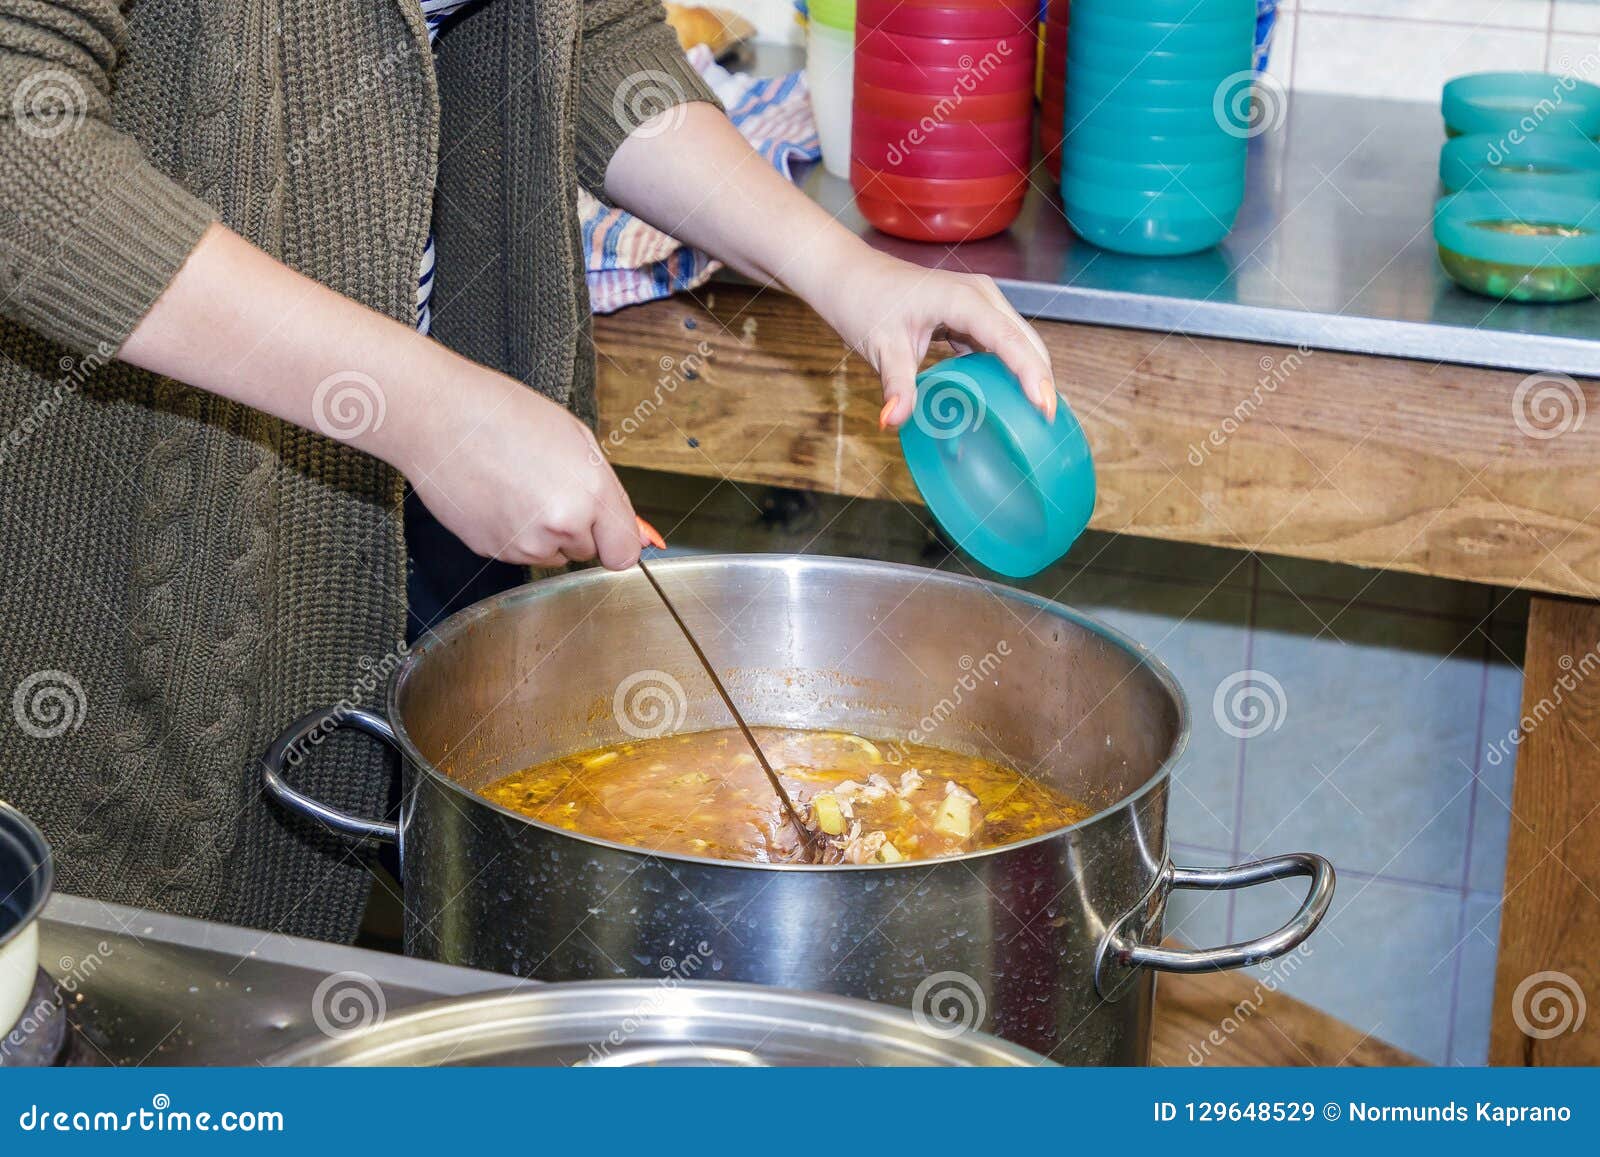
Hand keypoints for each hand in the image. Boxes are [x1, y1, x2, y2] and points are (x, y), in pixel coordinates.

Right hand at [397, 365, 647, 569]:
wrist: (438, 415)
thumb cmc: (503, 414)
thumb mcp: (576, 439)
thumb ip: (607, 492)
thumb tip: (634, 533)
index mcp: (588, 494)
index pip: (624, 554)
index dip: (617, 540)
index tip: (609, 529)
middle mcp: (559, 526)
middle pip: (587, 552)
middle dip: (578, 526)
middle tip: (550, 484)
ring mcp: (523, 543)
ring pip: (552, 554)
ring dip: (545, 532)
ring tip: (520, 485)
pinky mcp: (491, 551)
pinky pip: (519, 552)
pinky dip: (514, 531)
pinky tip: (499, 494)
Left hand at [808, 251, 1056, 429]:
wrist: (852, 277)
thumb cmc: (866, 302)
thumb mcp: (881, 347)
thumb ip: (896, 384)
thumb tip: (894, 421)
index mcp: (962, 298)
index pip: (1008, 338)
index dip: (1030, 372)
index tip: (1044, 406)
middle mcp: (980, 295)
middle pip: (1025, 339)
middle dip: (1041, 378)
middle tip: (1047, 424)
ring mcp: (979, 302)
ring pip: (1018, 341)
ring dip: (1030, 374)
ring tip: (1038, 416)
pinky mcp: (973, 314)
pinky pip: (1001, 343)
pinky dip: (1010, 369)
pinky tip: (1011, 397)